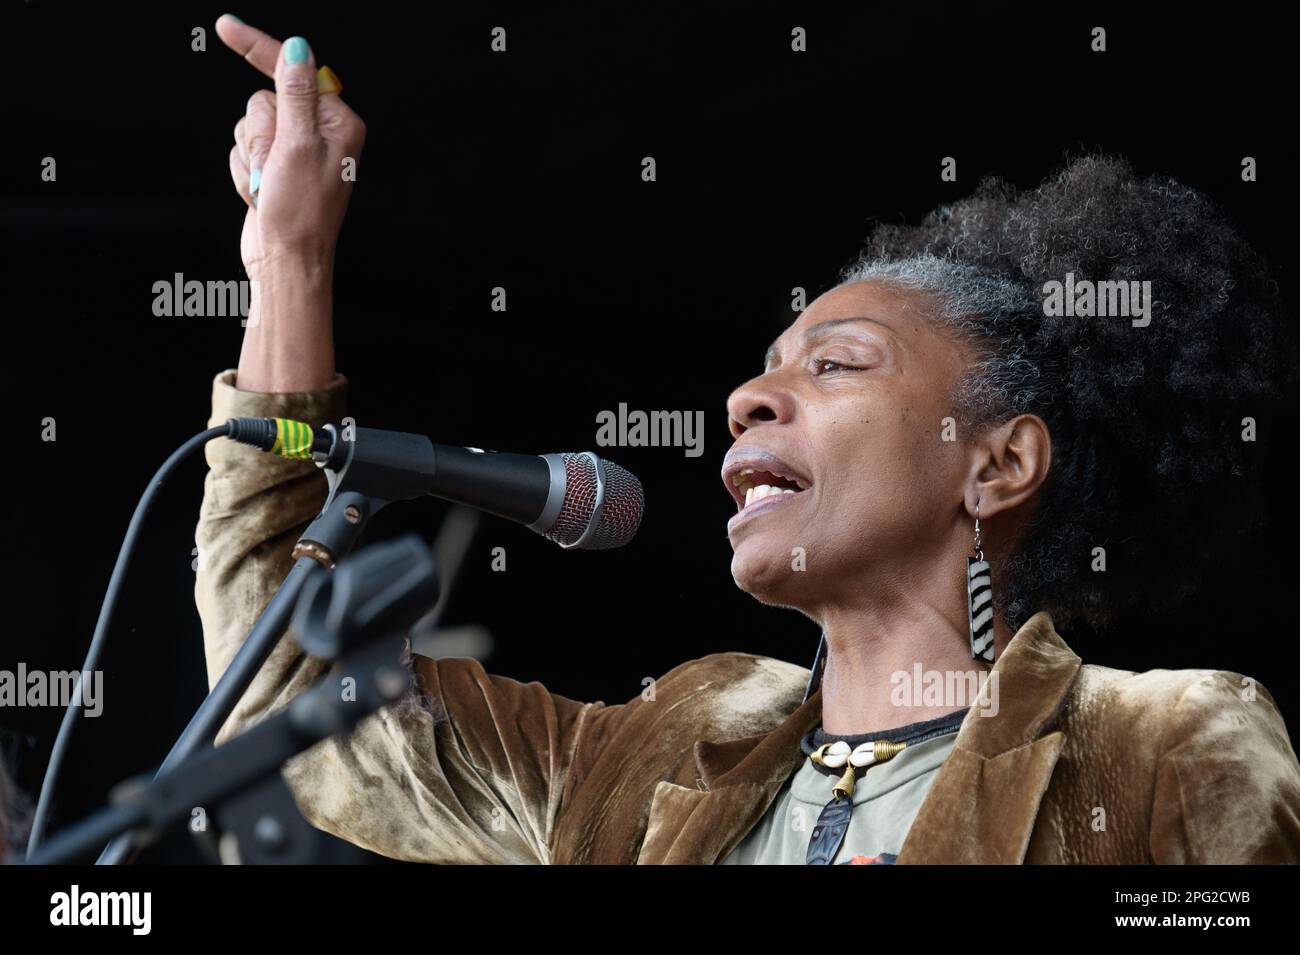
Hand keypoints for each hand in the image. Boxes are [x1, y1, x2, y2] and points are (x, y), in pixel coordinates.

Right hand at [217, 16, 365, 277]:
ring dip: (250, 156)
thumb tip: (297, 49)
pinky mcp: (274, 166)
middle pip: (264, 100)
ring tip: (268, 185)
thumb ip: (295, 95)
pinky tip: (259, 193)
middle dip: (259, 135)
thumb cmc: (300, 214)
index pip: (295, 71)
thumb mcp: (297, 147)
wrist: (286, 262)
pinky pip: (242, 149)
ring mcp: (294, 150)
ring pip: (249, 124)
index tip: (225, 26)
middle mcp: (319, 133)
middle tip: (273, 169)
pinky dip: (244, 171)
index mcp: (338, 123)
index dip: (258, 49)